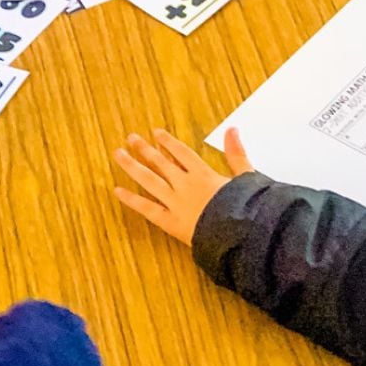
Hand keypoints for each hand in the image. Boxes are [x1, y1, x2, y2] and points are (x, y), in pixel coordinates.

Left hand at [113, 128, 251, 245]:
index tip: (156, 133)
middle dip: (145, 149)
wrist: (240, 235)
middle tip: (131, 138)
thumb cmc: (247, 209)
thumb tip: (232, 130)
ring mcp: (175, 202)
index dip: (168, 142)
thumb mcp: (247, 177)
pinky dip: (131, 200)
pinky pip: (146, 208)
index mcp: (203, 174)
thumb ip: (236, 154)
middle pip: (161, 162)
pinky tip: (117, 190)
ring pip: (149, 180)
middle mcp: (185, 185)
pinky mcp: (170, 222)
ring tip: (118, 154)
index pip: (181, 153)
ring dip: (133, 165)